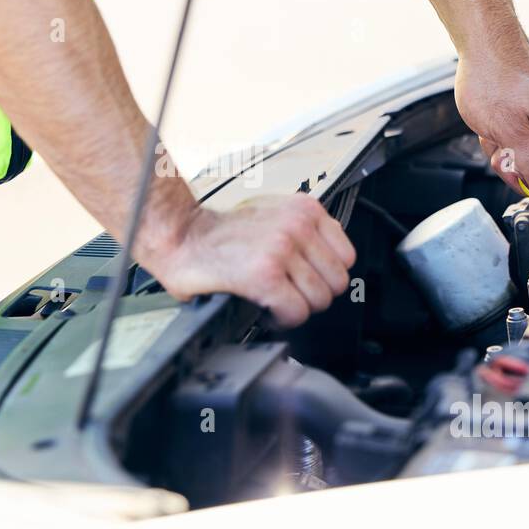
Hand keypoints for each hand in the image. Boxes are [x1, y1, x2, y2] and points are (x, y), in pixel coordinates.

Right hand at [140, 195, 356, 327]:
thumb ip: (305, 231)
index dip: (325, 275)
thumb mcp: (273, 215)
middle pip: (336, 282)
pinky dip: (282, 319)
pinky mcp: (264, 275)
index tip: (306, 280)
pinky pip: (295, 312)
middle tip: (289, 294)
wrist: (181, 237)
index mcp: (304, 209)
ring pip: (318, 300)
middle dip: (313, 295)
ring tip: (275, 300)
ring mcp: (281, 250)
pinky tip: (265, 309)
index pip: (347, 256)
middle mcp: (297, 226)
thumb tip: (329, 260)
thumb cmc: (221, 232)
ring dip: (296, 308)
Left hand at [455, 37, 528, 205]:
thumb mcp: (510, 133)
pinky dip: (498, 135)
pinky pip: (516, 140)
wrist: (486, 43)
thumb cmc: (494, 81)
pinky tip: (491, 121)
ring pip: (525, 156)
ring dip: (502, 150)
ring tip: (492, 128)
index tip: (516, 174)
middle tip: (499, 146)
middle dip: (514, 167)